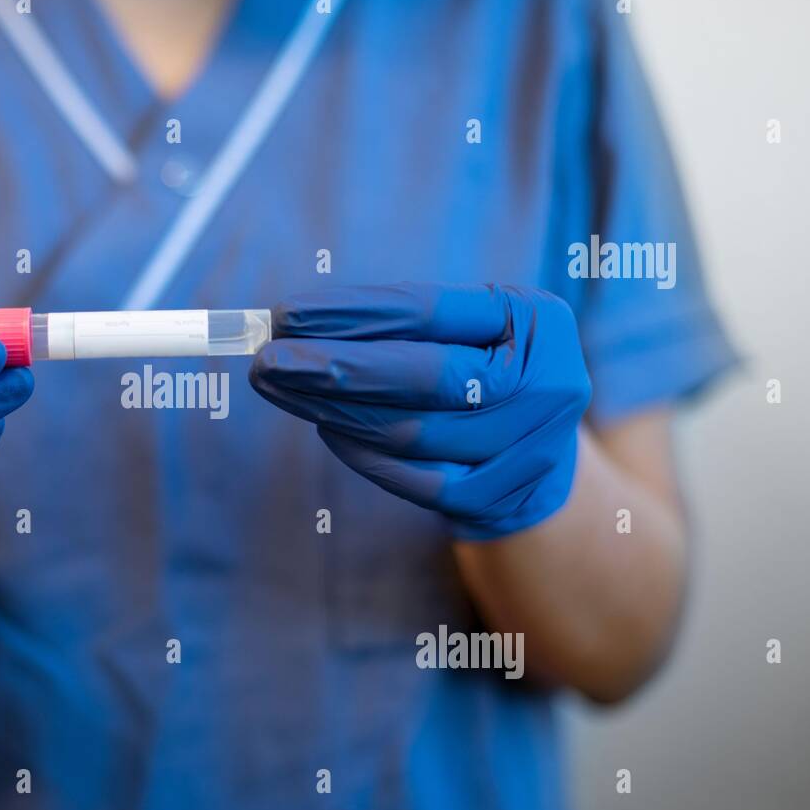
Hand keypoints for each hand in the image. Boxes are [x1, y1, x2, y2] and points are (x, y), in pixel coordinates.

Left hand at [250, 283, 591, 538]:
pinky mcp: (492, 497)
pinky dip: (359, 450)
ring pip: (407, 430)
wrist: (542, 460)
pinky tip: (321, 425)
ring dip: (332, 409)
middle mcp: (543, 385)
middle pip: (423, 376)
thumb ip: (403, 321)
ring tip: (280, 387)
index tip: (286, 314)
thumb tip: (298, 323)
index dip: (351, 313)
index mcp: (536, 322)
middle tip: (265, 360)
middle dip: (334, 366)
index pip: (429, 311)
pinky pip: (409, 477)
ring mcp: (522, 448)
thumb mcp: (473, 327)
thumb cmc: (488, 369)